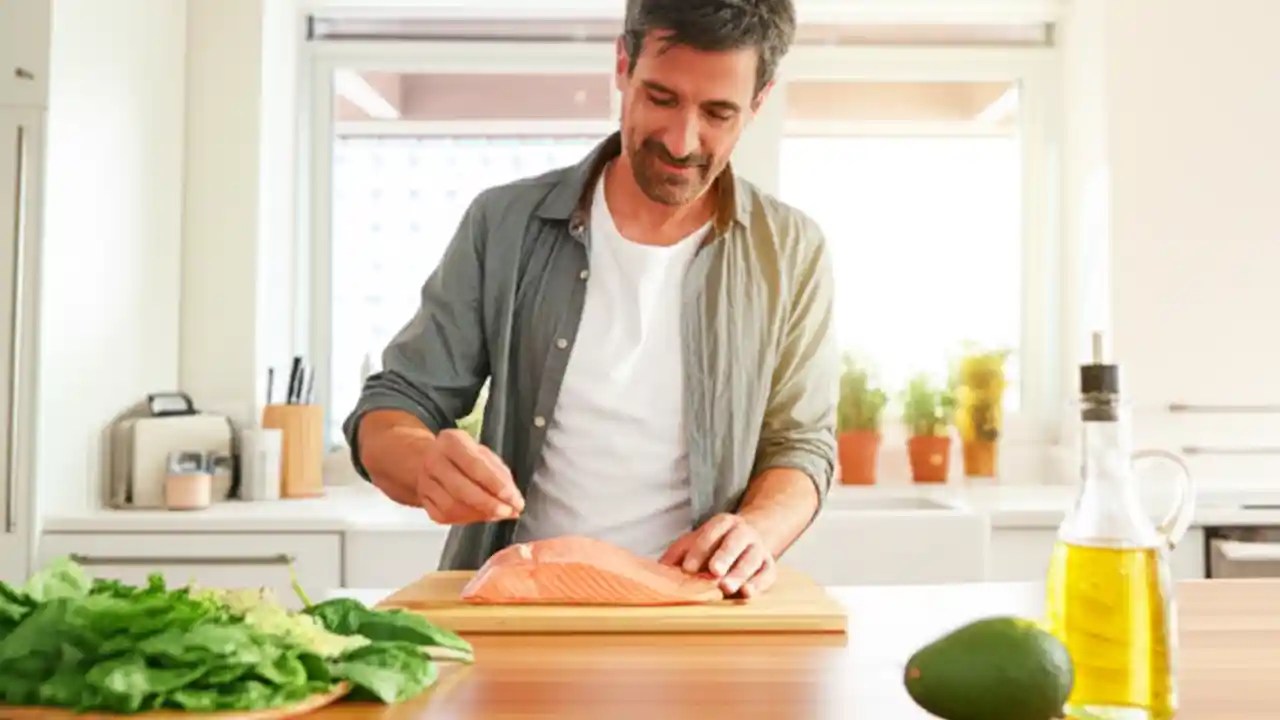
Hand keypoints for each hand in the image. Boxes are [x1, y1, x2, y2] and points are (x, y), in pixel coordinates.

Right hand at [417, 428, 522, 524]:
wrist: (426, 458)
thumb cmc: (461, 455)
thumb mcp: (483, 453)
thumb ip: (500, 474)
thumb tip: (514, 500)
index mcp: (451, 442)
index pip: (475, 465)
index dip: (496, 485)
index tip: (514, 499)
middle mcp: (434, 461)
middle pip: (461, 489)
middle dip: (489, 504)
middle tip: (509, 511)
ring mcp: (425, 482)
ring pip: (452, 506)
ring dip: (479, 514)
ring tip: (498, 514)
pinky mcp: (423, 500)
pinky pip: (444, 516)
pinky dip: (466, 519)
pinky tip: (480, 515)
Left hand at [660, 514, 776, 598]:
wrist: (751, 537)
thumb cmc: (716, 544)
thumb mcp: (695, 542)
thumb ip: (678, 554)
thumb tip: (656, 571)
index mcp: (723, 524)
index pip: (711, 533)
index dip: (699, 549)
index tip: (688, 567)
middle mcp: (743, 533)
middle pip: (735, 543)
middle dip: (724, 556)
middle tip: (714, 571)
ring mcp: (758, 549)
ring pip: (751, 560)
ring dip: (740, 574)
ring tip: (728, 587)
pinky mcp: (769, 566)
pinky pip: (767, 574)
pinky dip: (759, 584)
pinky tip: (748, 593)